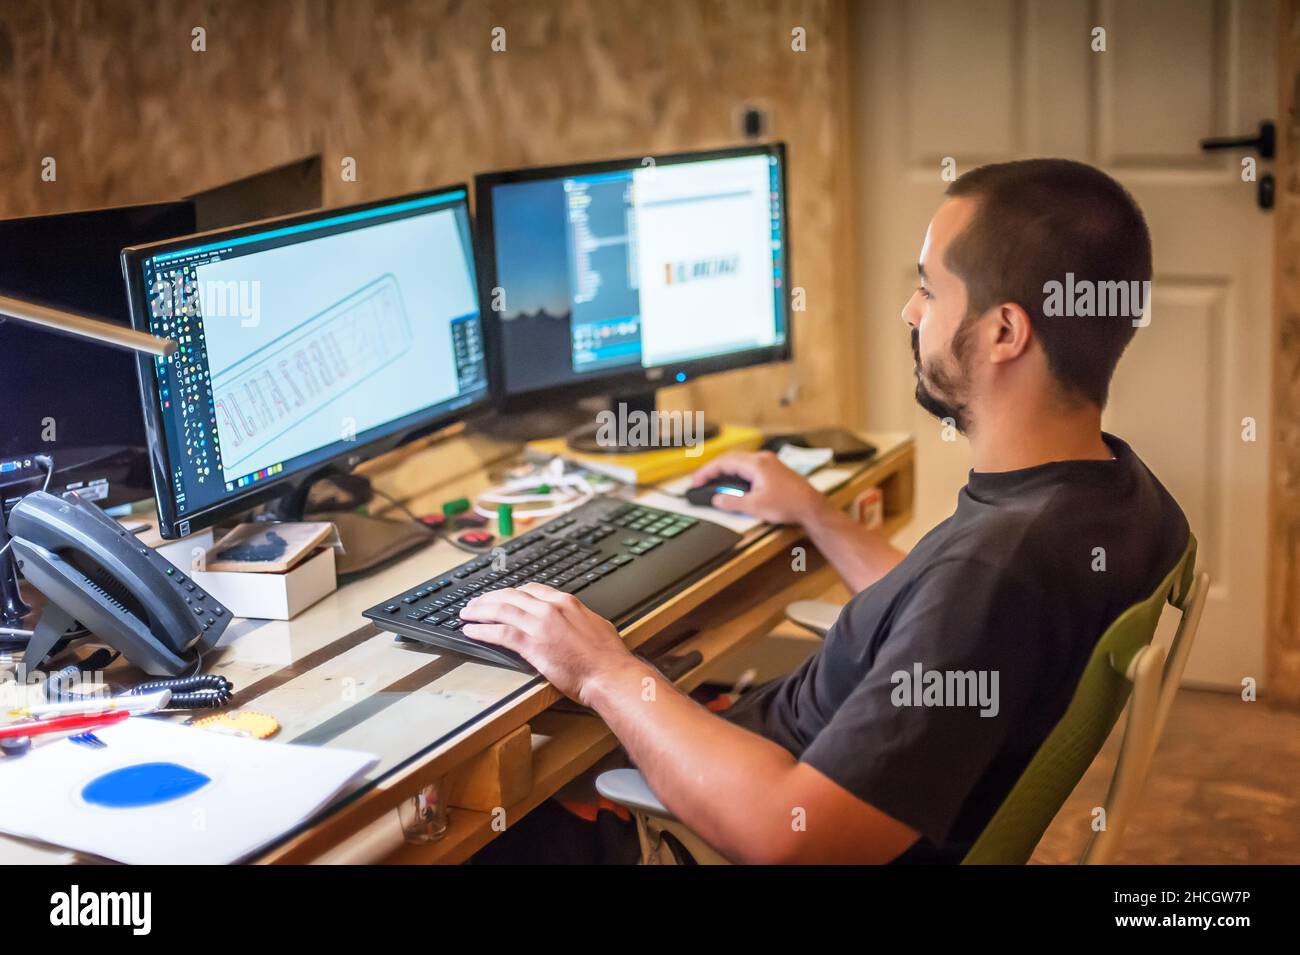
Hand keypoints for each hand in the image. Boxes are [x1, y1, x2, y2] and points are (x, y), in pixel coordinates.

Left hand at [460, 583, 637, 703]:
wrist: (609, 673)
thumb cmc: (607, 656)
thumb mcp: (596, 625)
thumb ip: (579, 619)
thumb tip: (575, 621)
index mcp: (565, 602)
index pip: (531, 590)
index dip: (511, 593)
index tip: (502, 597)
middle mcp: (550, 609)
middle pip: (511, 596)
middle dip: (489, 598)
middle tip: (476, 603)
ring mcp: (540, 626)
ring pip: (501, 611)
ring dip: (479, 611)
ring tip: (466, 614)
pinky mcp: (532, 645)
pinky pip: (500, 633)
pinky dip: (482, 631)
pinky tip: (471, 632)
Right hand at [690, 451, 824, 524]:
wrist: (812, 508)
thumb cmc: (789, 505)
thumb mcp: (755, 507)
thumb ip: (732, 502)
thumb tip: (717, 500)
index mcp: (756, 464)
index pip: (724, 463)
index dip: (707, 472)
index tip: (696, 481)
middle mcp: (763, 459)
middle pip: (731, 459)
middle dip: (713, 470)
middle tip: (700, 481)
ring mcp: (770, 463)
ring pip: (740, 462)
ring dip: (725, 471)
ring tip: (713, 482)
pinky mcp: (774, 470)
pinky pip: (749, 466)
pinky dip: (737, 473)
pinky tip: (734, 483)